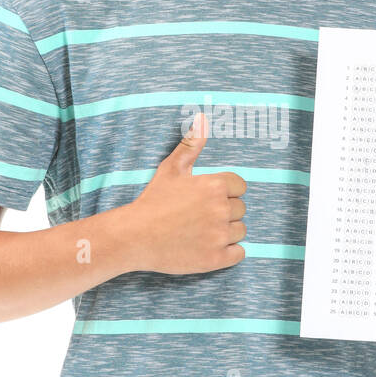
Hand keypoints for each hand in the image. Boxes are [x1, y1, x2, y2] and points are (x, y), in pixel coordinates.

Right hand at [126, 113, 246, 274]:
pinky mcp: (216, 259)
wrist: (134, 236)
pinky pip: (239, 253)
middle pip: (241, 210)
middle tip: (198, 217)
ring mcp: (219, 236)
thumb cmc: (153, 200)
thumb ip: (191, 144)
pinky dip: (228, 253)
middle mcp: (221, 209)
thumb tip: (203, 117)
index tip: (204, 200)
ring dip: (226, 233)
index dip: (224, 193)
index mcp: (215, 185)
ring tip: (201, 232)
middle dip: (224, 213)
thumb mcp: (171, 168)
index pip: (240, 187)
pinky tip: (207, 247)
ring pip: (240, 231)